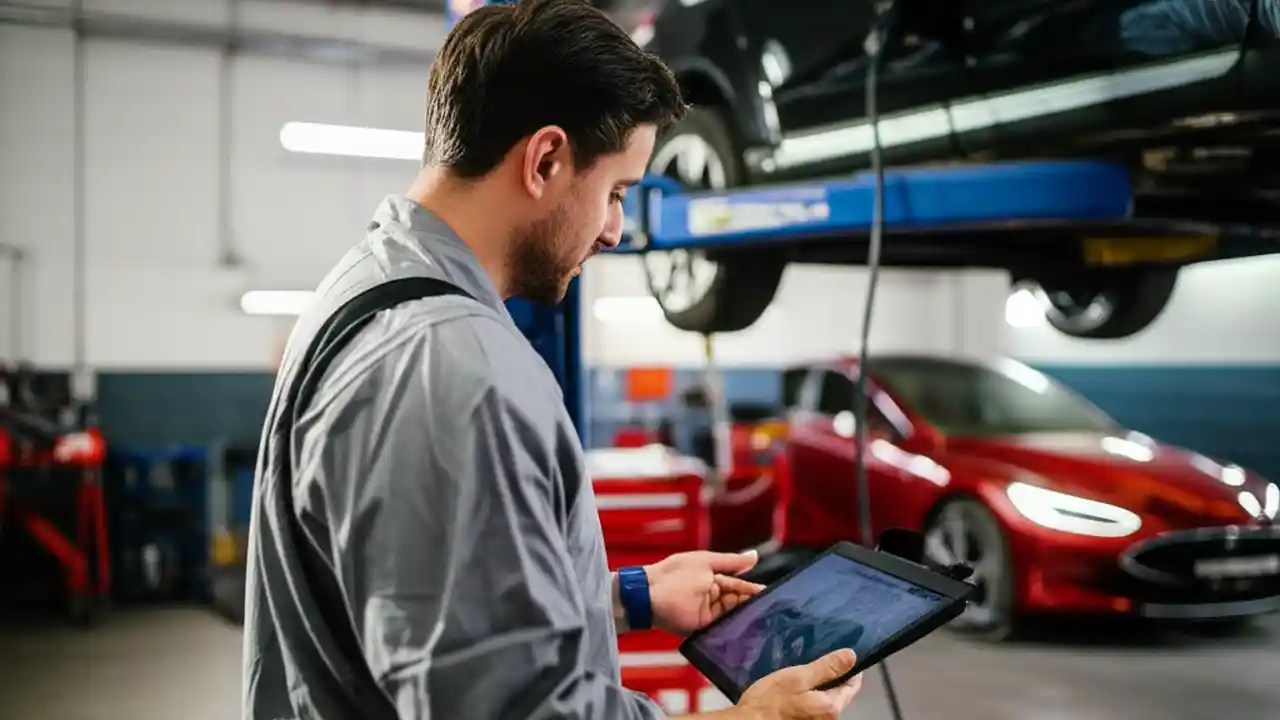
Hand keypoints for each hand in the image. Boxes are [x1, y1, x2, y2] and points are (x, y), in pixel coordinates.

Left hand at [643, 550, 764, 635]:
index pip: (740, 586)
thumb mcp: (705, 562)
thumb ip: (731, 562)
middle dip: (754, 606)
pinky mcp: (701, 629)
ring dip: (746, 618)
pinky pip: (721, 630)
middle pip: (739, 603)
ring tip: (766, 621)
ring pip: (732, 617)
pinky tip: (747, 631)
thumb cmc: (675, 573)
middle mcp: (713, 598)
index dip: (754, 590)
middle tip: (774, 611)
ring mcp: (707, 615)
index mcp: (714, 579)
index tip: (773, 595)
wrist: (649, 593)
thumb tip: (755, 556)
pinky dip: (733, 630)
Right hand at [737, 649, 862, 719]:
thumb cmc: (771, 701)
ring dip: (819, 685)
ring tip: (805, 670)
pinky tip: (796, 686)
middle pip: (839, 694)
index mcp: (831, 707)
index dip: (850, 668)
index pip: (852, 686)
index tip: (842, 654)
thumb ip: (826, 667)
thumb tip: (851, 656)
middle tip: (819, 658)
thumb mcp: (798, 677)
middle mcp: (828, 719)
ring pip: (825, 699)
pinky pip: (813, 706)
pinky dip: (809, 694)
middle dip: (833, 677)